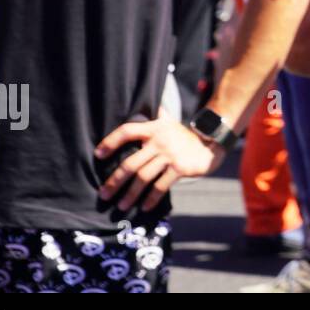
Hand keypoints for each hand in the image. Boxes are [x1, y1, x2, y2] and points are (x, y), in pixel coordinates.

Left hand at [95, 116, 221, 211]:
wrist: (212, 143)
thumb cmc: (184, 136)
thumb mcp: (169, 122)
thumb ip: (155, 115)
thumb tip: (140, 102)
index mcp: (155, 127)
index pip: (127, 131)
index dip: (111, 142)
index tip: (98, 155)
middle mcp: (160, 140)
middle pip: (131, 163)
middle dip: (115, 181)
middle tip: (104, 194)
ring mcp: (171, 154)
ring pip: (143, 177)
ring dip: (130, 194)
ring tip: (121, 205)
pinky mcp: (180, 168)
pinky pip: (160, 186)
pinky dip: (151, 198)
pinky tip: (144, 207)